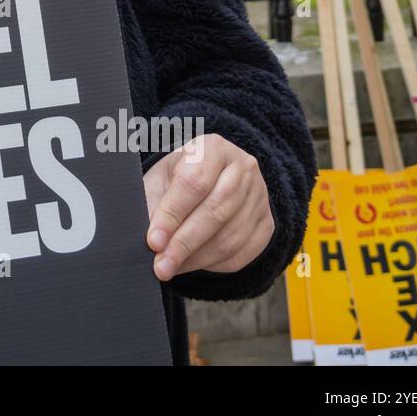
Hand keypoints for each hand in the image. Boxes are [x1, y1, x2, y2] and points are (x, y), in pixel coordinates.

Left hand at [142, 133, 273, 281]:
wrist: (208, 177)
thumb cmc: (177, 177)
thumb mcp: (159, 179)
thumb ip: (152, 204)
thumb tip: (149, 241)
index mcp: (213, 148)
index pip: (194, 183)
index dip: (172, 215)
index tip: (153, 241)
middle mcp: (243, 168)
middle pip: (215, 211)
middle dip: (183, 244)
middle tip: (160, 266)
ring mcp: (260, 196)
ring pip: (230, 236)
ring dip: (197, 258)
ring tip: (170, 267)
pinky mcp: (267, 222)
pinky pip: (243, 252)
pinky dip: (214, 264)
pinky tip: (191, 264)